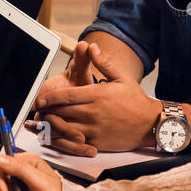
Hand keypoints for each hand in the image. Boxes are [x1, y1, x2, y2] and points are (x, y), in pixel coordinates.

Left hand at [30, 42, 158, 155]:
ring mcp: (94, 129)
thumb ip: (104, 63)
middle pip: (61, 112)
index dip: (50, 98)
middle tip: (39, 110)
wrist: (151, 124)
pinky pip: (74, 143)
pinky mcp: (97, 142)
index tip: (41, 99)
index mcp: (97, 95)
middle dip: (48, 111)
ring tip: (43, 122)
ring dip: (52, 125)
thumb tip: (92, 47)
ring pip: (65, 128)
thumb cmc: (136, 101)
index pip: (66, 96)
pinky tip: (56, 137)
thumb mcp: (122, 78)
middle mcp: (93, 112)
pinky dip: (63, 139)